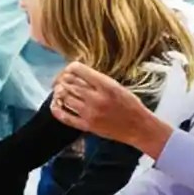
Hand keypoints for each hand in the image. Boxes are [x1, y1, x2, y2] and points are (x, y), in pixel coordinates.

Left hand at [51, 62, 172, 157]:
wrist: (138, 127)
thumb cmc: (130, 104)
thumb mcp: (116, 86)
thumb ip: (97, 80)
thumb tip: (76, 74)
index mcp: (106, 85)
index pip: (78, 70)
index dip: (69, 68)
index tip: (68, 71)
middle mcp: (96, 98)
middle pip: (69, 83)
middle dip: (62, 80)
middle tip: (60, 80)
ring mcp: (90, 113)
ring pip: (65, 98)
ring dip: (59, 92)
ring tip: (59, 90)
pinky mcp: (86, 126)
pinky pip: (65, 117)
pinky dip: (57, 109)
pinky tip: (55, 104)